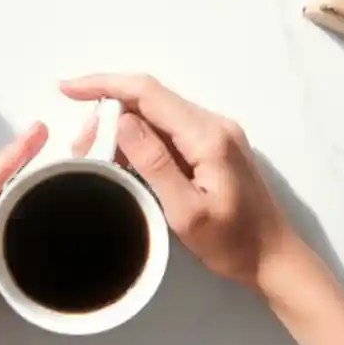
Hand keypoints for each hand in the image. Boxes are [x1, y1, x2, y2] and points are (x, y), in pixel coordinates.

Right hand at [63, 74, 300, 293]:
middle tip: (81, 148)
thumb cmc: (233, 244)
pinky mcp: (215, 146)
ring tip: (97, 157)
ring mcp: (217, 132)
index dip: (103, 85)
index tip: (66, 90)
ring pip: (157, 112)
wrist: (276, 260)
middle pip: (150, 98)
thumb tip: (123, 120)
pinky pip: (169, 128)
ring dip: (122, 126)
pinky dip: (141, 137)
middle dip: (108, 112)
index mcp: (207, 135)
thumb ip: (154, 163)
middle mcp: (214, 123)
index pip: (147, 92)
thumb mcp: (186, 212)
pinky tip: (125, 160)